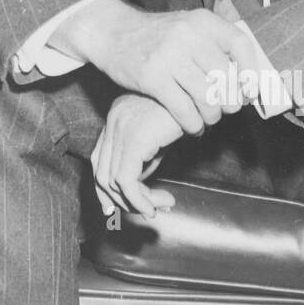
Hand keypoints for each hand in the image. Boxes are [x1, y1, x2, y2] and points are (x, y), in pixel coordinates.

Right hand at [50, 0, 251, 133]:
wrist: (111, 31)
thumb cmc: (155, 35)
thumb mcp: (185, 26)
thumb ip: (212, 45)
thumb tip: (245, 76)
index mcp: (201, 21)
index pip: (240, 45)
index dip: (250, 72)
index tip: (249, 90)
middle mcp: (187, 35)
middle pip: (225, 78)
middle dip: (230, 101)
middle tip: (225, 109)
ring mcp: (168, 55)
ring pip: (207, 97)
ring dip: (212, 115)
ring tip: (207, 118)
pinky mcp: (152, 77)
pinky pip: (183, 109)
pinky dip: (193, 124)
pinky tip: (192, 126)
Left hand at [91, 93, 181, 218]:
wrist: (203, 93)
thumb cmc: (188, 111)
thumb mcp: (162, 138)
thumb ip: (146, 158)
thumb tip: (139, 188)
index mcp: (117, 117)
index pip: (99, 160)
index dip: (107, 189)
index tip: (124, 207)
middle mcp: (114, 120)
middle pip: (101, 172)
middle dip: (121, 201)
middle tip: (149, 211)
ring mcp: (121, 128)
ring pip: (112, 180)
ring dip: (137, 202)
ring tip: (162, 205)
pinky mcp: (134, 138)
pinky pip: (126, 180)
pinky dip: (139, 200)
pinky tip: (156, 205)